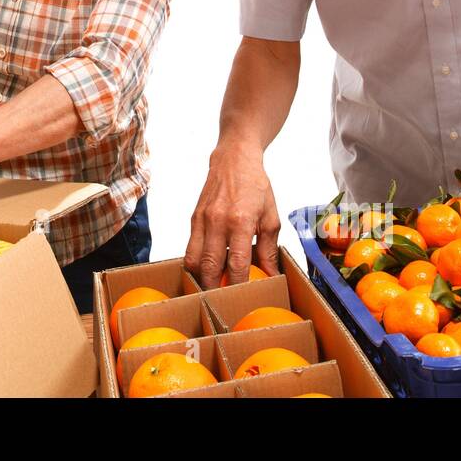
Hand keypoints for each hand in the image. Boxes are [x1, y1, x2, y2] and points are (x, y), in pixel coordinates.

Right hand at [185, 141, 280, 287]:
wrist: (233, 159)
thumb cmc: (255, 186)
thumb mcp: (270, 217)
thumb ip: (269, 249)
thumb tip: (270, 275)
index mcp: (241, 221)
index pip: (236, 263)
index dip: (238, 285)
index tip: (243, 297)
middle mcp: (217, 221)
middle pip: (209, 266)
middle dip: (215, 288)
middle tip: (224, 301)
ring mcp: (202, 220)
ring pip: (193, 260)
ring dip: (201, 278)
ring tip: (212, 287)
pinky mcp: (193, 219)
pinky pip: (189, 248)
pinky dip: (196, 262)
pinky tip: (206, 268)